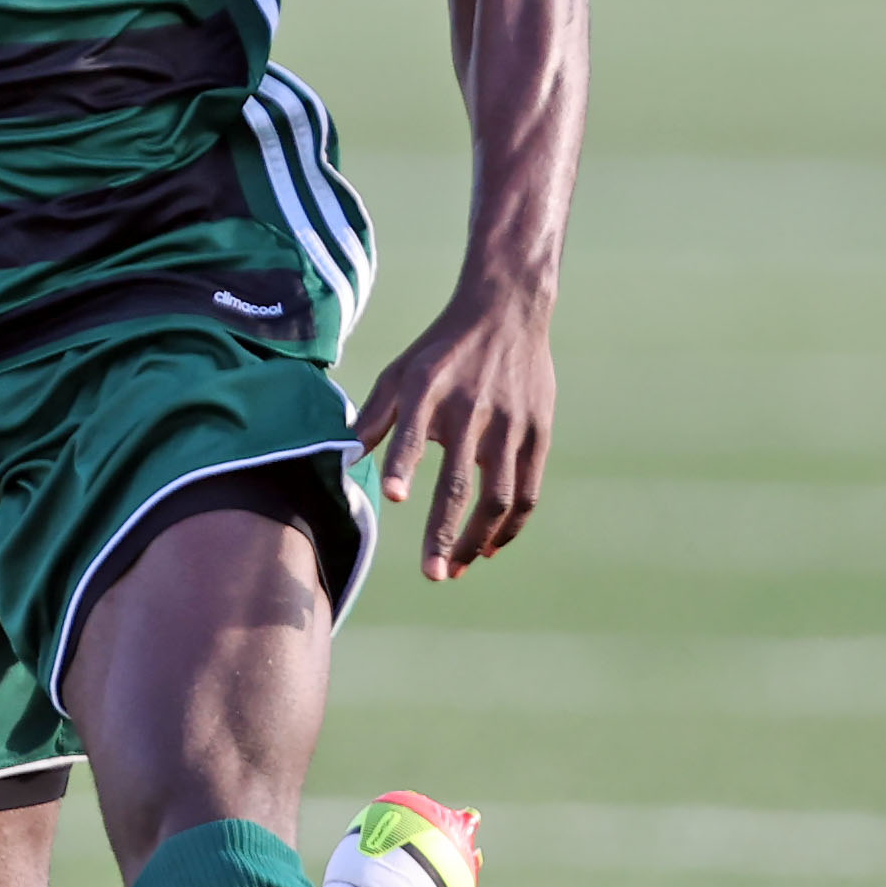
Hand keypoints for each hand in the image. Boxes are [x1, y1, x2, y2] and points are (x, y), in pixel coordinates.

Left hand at [353, 283, 556, 581]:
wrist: (506, 312)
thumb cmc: (441, 350)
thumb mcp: (400, 372)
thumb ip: (374, 417)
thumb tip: (347, 462)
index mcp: (430, 391)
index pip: (415, 433)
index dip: (406, 464)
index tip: (395, 496)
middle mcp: (472, 410)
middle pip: (461, 483)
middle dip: (445, 533)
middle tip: (433, 575)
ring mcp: (511, 425)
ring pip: (499, 498)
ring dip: (478, 540)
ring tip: (457, 569)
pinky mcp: (538, 433)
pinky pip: (527, 491)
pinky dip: (511, 525)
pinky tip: (491, 547)